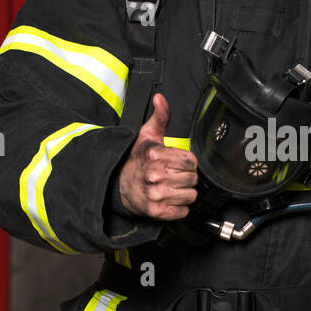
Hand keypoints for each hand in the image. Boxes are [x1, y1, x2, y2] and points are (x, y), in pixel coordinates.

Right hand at [117, 93, 197, 220]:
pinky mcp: (156, 211)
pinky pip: (183, 211)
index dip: (186, 162)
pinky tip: (168, 198)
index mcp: (156, 155)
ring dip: (184, 192)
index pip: (191, 161)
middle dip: (186, 176)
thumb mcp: (146, 135)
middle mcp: (156, 175)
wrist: (117, 184)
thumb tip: (160, 99)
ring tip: (171, 186)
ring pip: (191, 195)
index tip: (176, 162)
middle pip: (193, 178)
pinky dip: (179, 207)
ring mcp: (156, 195)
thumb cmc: (135, 159)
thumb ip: (160, 116)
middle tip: (172, 174)